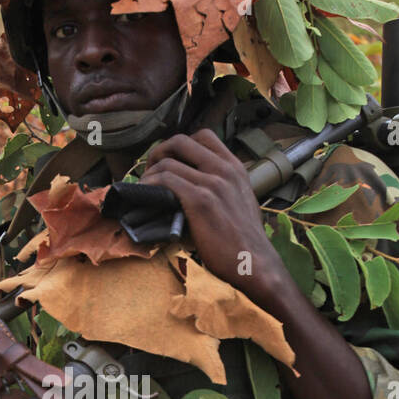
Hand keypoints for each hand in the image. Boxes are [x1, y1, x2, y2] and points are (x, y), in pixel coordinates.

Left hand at [140, 128, 286, 307]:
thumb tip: (195, 186)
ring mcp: (214, 183)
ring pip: (168, 162)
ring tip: (144, 189)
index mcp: (235, 167)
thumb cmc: (244, 241)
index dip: (179, 145)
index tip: (168, 160)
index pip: (203, 135)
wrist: (255, 263)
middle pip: (181, 141)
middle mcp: (225, 169)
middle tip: (150, 170)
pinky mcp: (201, 201)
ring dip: (149, 173)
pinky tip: (145, 196)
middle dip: (158, 152)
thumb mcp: (240, 202)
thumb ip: (222, 187)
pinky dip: (149, 186)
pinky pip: (166, 180)